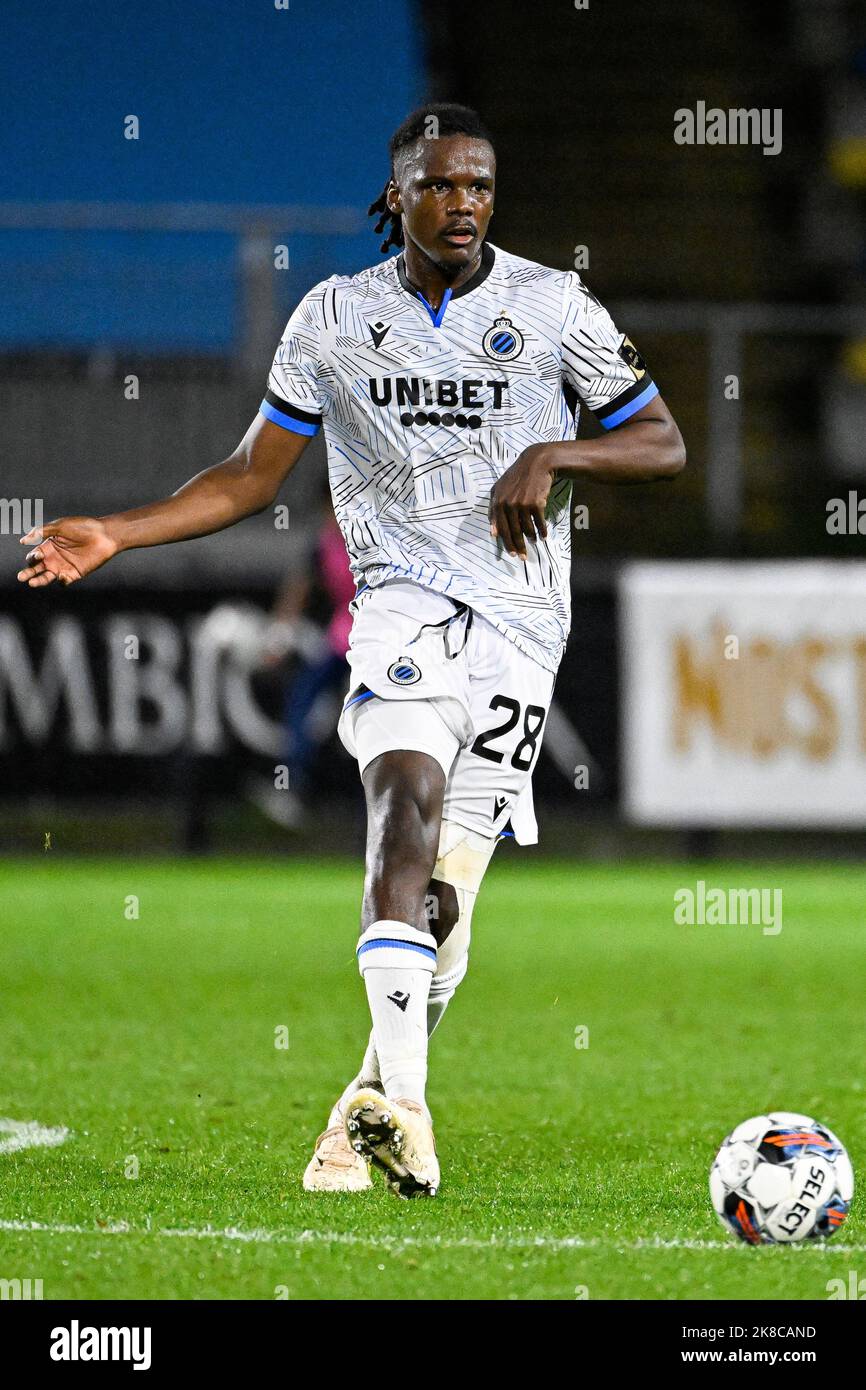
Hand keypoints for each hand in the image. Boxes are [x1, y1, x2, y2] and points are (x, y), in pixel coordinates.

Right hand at [17, 516, 118, 586]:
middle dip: (27, 573)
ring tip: (31, 583)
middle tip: (21, 577)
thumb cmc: (82, 527)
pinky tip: (61, 575)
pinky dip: (61, 581)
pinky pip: (64, 581)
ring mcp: (64, 566)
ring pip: (47, 578)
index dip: (32, 558)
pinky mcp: (75, 573)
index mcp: (48, 546)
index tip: (37, 555)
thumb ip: (41, 532)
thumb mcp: (59, 526)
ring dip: (39, 581)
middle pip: (36, 569)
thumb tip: (23, 541)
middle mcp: (54, 558)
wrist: (104, 535)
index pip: (34, 556)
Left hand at [488, 444, 556, 558]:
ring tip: (534, 542)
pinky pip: (538, 522)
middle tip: (522, 557)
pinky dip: (542, 531)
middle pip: (512, 531)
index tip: (511, 552)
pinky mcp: (535, 503)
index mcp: (497, 501)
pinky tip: (543, 536)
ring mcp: (521, 503)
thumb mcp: (501, 489)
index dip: (506, 542)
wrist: (537, 463)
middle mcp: (507, 504)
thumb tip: (492, 533)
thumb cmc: (518, 477)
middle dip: (518, 546)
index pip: (500, 528)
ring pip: (526, 528)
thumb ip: (494, 510)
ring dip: (531, 538)